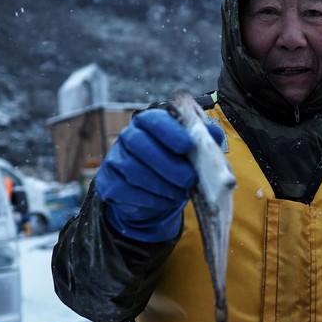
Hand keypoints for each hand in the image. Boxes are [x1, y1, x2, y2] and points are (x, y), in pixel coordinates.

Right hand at [94, 108, 223, 241]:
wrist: (153, 194)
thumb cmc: (174, 165)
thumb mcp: (191, 151)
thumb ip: (202, 140)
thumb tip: (213, 135)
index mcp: (148, 123)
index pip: (154, 120)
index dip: (170, 132)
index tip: (187, 146)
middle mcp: (128, 137)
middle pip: (141, 145)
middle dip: (168, 164)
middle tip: (189, 179)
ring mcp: (115, 159)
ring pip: (133, 170)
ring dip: (161, 184)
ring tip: (180, 194)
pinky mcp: (108, 182)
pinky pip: (125, 190)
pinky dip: (149, 198)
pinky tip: (164, 201)